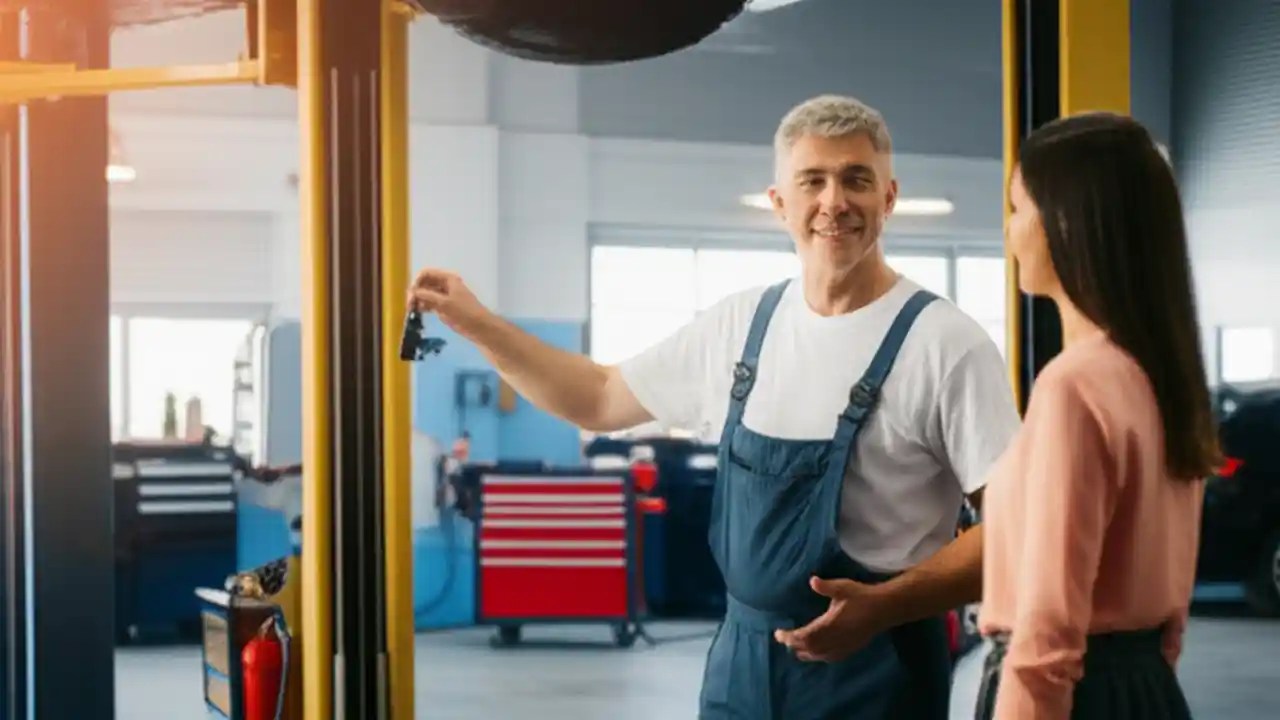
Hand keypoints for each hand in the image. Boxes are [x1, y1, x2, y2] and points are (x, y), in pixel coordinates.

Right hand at [406, 268, 489, 338]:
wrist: (479, 327)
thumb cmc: (465, 312)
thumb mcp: (445, 303)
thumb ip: (427, 296)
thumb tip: (412, 292)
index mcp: (448, 279)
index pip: (427, 274)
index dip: (417, 282)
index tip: (411, 294)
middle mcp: (444, 285)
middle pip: (424, 284)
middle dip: (416, 292)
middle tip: (409, 305)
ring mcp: (443, 297)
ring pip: (425, 294)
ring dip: (417, 300)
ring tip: (411, 310)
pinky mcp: (443, 308)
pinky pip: (429, 304)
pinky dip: (422, 307)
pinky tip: (416, 312)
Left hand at [773, 577, 892, 662]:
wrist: (884, 609)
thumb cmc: (862, 596)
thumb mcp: (843, 587)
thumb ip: (825, 586)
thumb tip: (812, 581)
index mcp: (829, 625)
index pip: (803, 636)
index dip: (789, 637)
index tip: (778, 633)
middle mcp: (834, 639)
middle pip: (808, 648)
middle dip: (793, 645)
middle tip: (783, 638)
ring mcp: (842, 646)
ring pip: (818, 655)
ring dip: (804, 652)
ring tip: (795, 647)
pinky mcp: (850, 649)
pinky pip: (829, 658)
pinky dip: (818, 656)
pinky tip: (816, 653)